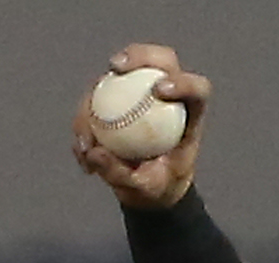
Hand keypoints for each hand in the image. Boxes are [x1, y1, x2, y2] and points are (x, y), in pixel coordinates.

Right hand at [71, 44, 211, 209]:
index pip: (196, 90)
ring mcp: (141, 93)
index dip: (183, 82)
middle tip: (115, 67)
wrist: (147, 191)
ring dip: (95, 99)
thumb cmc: (158, 188)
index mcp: (189, 115)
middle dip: (138, 55)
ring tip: (86, 140)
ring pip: (118, 76)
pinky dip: (85, 121)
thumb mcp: (145, 189)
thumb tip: (95, 151)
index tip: (159, 91)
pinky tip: (82, 149)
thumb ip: (122, 173)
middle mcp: (167, 96)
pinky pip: (96, 100)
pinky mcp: (117, 98)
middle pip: (159, 61)